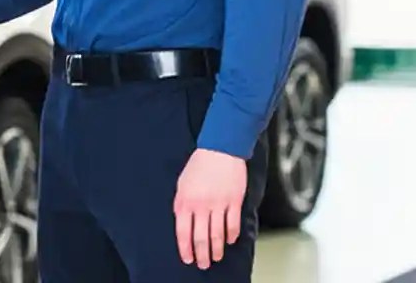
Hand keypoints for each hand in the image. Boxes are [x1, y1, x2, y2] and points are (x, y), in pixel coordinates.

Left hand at [174, 148, 246, 268]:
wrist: (220, 149)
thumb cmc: (199, 165)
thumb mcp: (182, 183)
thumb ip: (181, 204)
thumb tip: (182, 222)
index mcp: (185, 200)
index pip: (183, 231)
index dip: (185, 247)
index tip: (187, 258)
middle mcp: (201, 204)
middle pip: (201, 236)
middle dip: (202, 254)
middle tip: (203, 265)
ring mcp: (218, 203)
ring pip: (217, 234)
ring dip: (217, 249)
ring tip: (216, 257)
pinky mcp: (234, 201)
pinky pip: (232, 224)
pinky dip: (231, 235)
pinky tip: (229, 241)